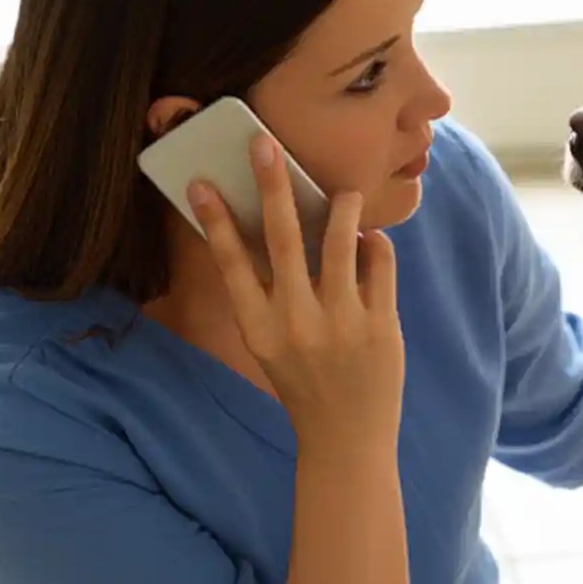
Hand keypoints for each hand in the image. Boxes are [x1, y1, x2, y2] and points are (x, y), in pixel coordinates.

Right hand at [189, 134, 405, 457]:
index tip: (201, 182)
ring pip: (341, 241)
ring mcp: (342, 323)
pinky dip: (374, 243)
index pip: (231, 264)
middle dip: (272, 186)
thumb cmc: (305, 384)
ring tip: (344, 193)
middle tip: (264, 144)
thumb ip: (269, 295)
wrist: (347, 439)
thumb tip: (277, 227)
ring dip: (341, 206)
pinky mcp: (381, 325)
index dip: (215, 221)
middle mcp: (297, 322)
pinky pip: (380, 262)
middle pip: (281, 239)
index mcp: (260, 329)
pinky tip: (369, 241)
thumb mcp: (271, 345)